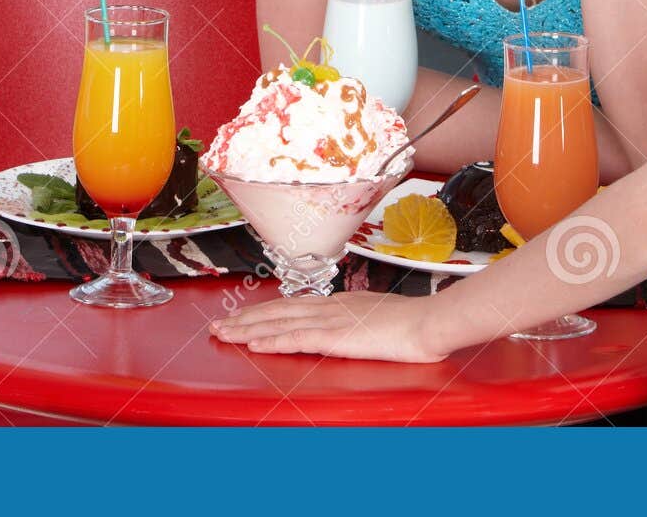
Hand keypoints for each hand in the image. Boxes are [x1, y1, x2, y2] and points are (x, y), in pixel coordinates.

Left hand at [209, 289, 448, 361]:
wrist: (428, 322)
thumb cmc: (413, 324)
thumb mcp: (380, 320)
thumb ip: (360, 323)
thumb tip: (351, 330)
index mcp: (340, 303)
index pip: (293, 305)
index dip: (266, 311)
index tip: (244, 316)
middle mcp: (329, 307)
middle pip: (278, 310)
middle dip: (246, 318)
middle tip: (218, 325)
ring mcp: (330, 320)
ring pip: (279, 322)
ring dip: (248, 329)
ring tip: (223, 334)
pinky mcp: (335, 336)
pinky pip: (295, 338)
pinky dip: (271, 339)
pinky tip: (253, 343)